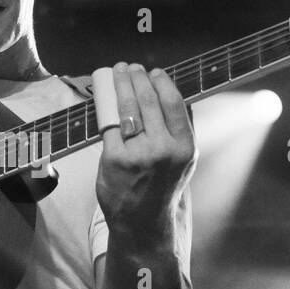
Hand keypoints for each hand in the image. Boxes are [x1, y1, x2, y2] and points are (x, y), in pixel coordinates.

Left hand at [94, 63, 196, 243]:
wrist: (143, 221)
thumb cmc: (161, 186)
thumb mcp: (184, 161)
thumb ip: (181, 131)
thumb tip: (172, 95)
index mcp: (185, 147)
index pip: (173, 103)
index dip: (162, 82)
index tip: (154, 71)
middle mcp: (163, 149)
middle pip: (148, 101)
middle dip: (137, 78)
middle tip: (130, 67)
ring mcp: (138, 154)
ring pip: (127, 108)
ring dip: (121, 85)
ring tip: (117, 73)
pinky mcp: (114, 159)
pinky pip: (110, 126)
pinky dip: (107, 110)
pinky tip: (105, 99)